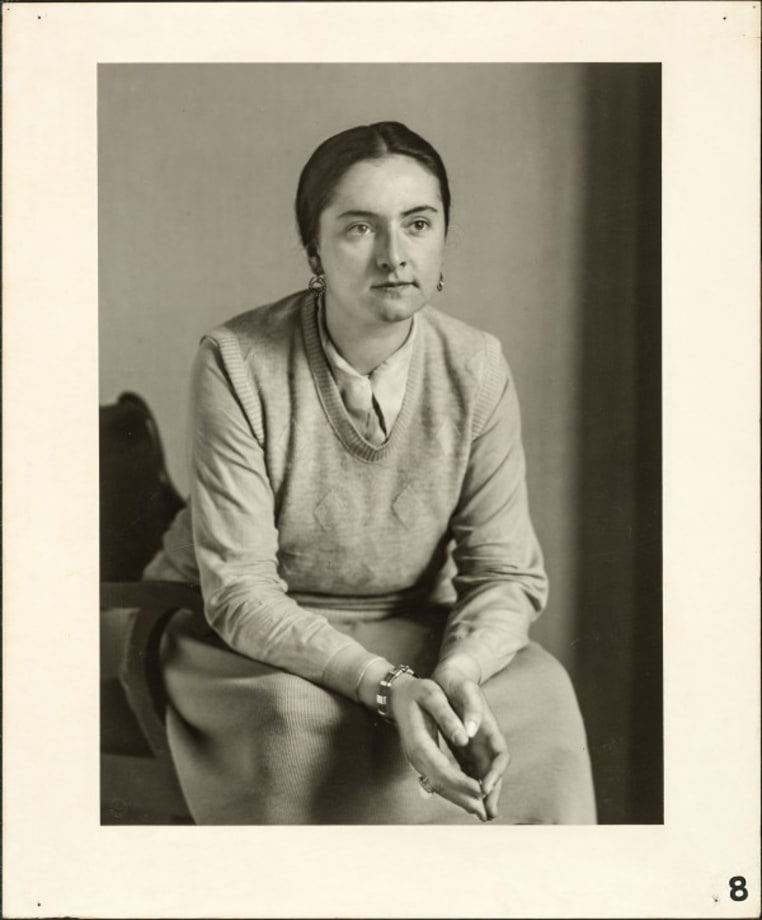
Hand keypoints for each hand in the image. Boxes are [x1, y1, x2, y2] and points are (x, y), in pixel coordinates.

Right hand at [388, 674, 488, 820]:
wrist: (398, 695)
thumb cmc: (418, 692)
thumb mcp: (433, 696)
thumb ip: (447, 717)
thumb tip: (463, 739)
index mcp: (419, 742)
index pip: (443, 770)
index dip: (463, 783)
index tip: (482, 792)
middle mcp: (416, 756)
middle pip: (440, 784)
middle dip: (463, 798)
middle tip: (485, 812)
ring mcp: (417, 760)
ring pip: (438, 786)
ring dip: (458, 799)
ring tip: (479, 810)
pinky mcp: (421, 760)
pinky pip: (436, 780)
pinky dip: (451, 790)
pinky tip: (465, 796)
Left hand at [432, 657, 509, 820]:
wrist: (451, 675)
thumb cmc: (457, 681)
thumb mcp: (464, 689)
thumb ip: (471, 708)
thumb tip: (471, 731)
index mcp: (489, 727)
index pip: (500, 755)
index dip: (496, 773)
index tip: (486, 788)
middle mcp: (485, 739)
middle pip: (493, 770)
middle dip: (493, 792)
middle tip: (488, 814)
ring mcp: (475, 744)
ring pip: (481, 773)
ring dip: (482, 794)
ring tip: (480, 815)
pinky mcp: (464, 747)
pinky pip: (469, 769)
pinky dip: (469, 784)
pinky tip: (464, 799)